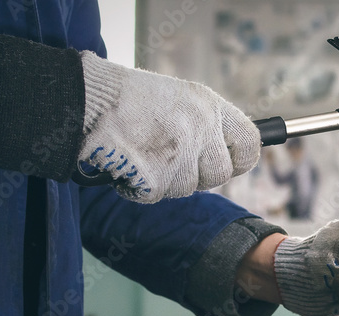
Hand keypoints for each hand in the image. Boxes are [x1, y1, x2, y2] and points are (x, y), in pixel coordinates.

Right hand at [78, 52, 259, 202]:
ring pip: (186, 188)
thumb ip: (207, 124)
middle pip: (219, 175)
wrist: (88, 101)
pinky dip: (139, 187)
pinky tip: (128, 163)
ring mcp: (180, 156)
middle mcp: (201, 129)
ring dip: (165, 180)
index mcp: (209, 106)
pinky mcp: (156, 179)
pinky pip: (156, 195)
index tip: (229, 162)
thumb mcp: (179, 97)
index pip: (251, 143)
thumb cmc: (129, 99)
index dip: (240, 159)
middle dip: (197, 175)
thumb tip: (228, 154)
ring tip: (142, 152)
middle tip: (171, 160)